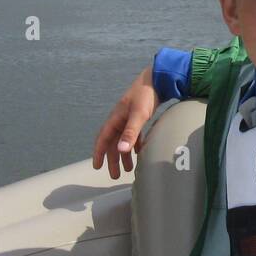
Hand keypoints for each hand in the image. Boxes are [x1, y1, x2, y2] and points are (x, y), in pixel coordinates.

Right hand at [91, 65, 159, 179]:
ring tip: (128, 169)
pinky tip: (139, 152)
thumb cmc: (146, 95)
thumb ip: (130, 132)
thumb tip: (121, 150)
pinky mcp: (138, 117)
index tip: (97, 167)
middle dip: (112, 160)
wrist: (158, 79)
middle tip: (115, 175)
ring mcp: (128, 118)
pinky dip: (134, 145)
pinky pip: (133, 135)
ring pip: (123, 140)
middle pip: (113, 143)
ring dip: (124, 155)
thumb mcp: (138, 115)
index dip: (99, 153)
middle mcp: (119, 119)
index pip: (103, 139)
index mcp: (115, 119)